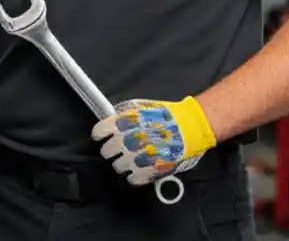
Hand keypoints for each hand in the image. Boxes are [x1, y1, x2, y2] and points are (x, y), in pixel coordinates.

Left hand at [91, 96, 216, 185]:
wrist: (189, 127)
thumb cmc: (166, 115)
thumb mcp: (141, 109)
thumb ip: (124, 117)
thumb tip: (112, 121)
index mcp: (123, 123)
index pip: (100, 132)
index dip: (99, 135)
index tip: (101, 137)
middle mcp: (126, 140)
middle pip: (107, 151)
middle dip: (110, 151)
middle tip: (116, 150)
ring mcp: (137, 157)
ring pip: (118, 166)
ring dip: (121, 164)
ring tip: (128, 161)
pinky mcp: (150, 170)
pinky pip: (134, 178)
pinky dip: (133, 177)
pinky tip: (136, 172)